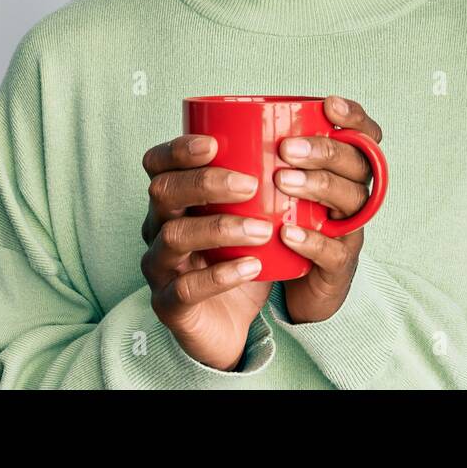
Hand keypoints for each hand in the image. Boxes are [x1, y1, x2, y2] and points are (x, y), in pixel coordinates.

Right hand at [140, 134, 273, 370]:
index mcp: (172, 200)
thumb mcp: (249, 218)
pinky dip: (220, 275)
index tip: (214, 142)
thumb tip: (309, 143)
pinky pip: (186, 288)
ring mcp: (159, 266)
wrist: (228, 325)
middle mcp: (157, 227)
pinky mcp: (168, 304)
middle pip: (163, 192)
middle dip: (206, 182)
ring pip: (175, 236)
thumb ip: (263, 186)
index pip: (157, 164)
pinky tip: (252, 267)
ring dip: (221, 227)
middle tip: (251, 185)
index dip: (178, 149)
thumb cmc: (240, 257)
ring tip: (262, 230)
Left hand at [275, 96, 381, 323]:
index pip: (364, 135)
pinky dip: (311, 240)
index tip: (328, 105)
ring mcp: (350, 228)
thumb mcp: (277, 184)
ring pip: (350, 200)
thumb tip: (212, 126)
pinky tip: (289, 233)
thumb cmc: (282, 221)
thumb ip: (261, 157)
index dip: (355, 117)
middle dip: (324, 151)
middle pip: (357, 163)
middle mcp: (354, 193)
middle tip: (286, 148)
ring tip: (283, 181)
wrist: (294, 282)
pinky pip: (334, 250)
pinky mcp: (339, 264)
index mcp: (343, 169)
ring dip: (317, 186)